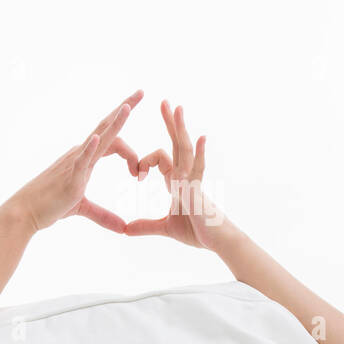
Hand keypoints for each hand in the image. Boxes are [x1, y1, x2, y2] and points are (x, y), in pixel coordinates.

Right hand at [9, 90, 143, 232]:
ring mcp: (75, 163)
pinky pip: (81, 159)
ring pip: (98, 137)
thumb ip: (104, 216)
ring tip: (128, 106)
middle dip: (124, 109)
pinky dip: (90, 147)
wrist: (26, 212)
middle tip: (141, 92)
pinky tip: (98, 138)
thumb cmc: (49, 207)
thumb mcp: (82, 209)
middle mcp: (81, 154)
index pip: (112, 141)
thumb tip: (123, 228)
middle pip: (106, 126)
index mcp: (85, 159)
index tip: (138, 171)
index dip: (130, 152)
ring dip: (114, 122)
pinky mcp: (70, 176)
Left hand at [124, 100, 230, 249]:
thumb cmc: (198, 232)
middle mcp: (186, 175)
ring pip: (185, 150)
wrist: (218, 242)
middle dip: (170, 123)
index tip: (136, 175)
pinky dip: (199, 154)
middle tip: (163, 102)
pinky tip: (200, 138)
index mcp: (177, 181)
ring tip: (177, 108)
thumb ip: (146, 226)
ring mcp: (193, 180)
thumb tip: (126, 230)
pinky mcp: (197, 191)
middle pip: (177, 143)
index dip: (145, 162)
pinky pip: (197, 170)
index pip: (161, 158)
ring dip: (180, 128)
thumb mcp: (165, 228)